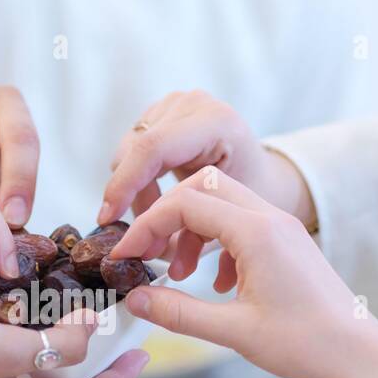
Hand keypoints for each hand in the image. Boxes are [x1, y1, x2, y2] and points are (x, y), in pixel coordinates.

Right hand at [0, 312, 148, 377]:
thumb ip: (58, 343)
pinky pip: (6, 364)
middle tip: (110, 334)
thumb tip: (95, 331)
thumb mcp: (9, 348)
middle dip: (88, 363)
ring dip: (56, 350)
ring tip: (72, 320)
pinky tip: (21, 317)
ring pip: (33, 375)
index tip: (142, 355)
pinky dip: (24, 343)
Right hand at [100, 90, 314, 227]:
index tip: (107, 221)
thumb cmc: (259, 206)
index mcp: (217, 123)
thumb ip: (185, 245)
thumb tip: (140, 272)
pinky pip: (134, 152)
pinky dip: (140, 185)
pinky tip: (160, 206)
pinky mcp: (165, 113)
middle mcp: (196, 104)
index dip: (124, 186)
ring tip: (161, 230)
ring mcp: (178, 104)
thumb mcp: (231, 224)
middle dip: (133, 201)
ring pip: (129, 154)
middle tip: (146, 243)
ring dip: (138, 197)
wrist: (270, 182)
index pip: (152, 149)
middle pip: (135, 152)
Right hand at [110, 170, 377, 377]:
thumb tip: (136, 299)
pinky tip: (212, 282)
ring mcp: (282, 227)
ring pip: (221, 201)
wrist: (359, 352)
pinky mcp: (287, 241)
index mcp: (257, 233)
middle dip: (165, 216)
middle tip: (144, 254)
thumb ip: (178, 312)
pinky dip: (214, 240)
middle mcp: (271, 219)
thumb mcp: (234, 332)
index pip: (185, 203)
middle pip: (202, 187)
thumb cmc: (306, 344)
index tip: (127, 256)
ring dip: (190, 228)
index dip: (147, 226)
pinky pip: (240, 221)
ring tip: (177, 273)